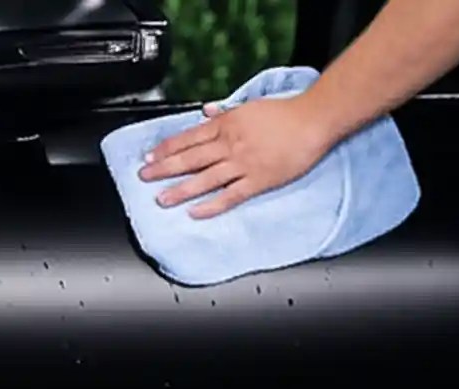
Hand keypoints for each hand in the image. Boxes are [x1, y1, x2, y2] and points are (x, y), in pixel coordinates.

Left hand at [138, 95, 335, 218]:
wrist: (314, 120)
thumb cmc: (285, 112)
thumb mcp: (249, 105)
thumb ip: (225, 112)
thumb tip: (205, 111)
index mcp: (226, 125)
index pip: (188, 138)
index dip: (166, 148)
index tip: (149, 156)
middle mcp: (230, 145)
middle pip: (189, 158)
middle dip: (163, 169)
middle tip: (144, 177)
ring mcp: (243, 164)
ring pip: (204, 179)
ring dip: (180, 190)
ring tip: (161, 199)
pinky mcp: (258, 181)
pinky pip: (229, 195)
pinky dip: (211, 205)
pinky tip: (194, 212)